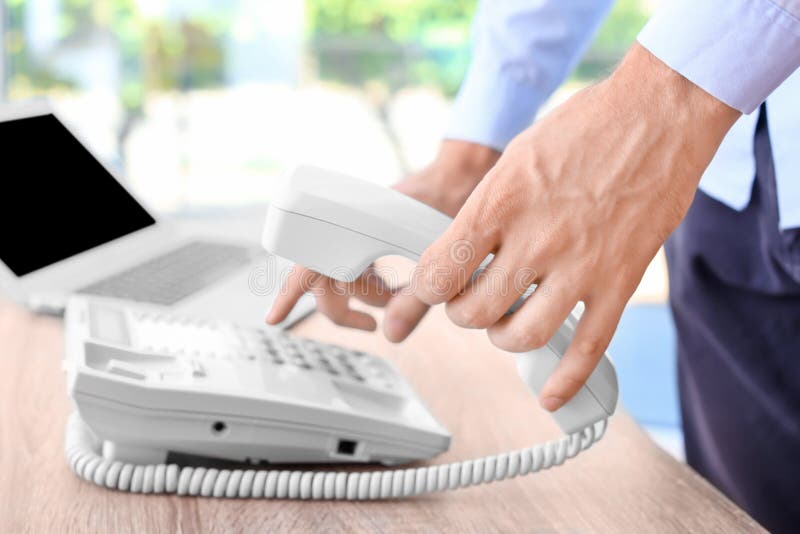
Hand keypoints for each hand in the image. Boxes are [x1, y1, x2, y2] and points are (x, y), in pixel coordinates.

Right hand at [266, 140, 500, 340]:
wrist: (456, 178)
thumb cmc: (444, 202)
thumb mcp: (432, 249)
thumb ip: (415, 295)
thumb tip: (392, 336)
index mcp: (348, 222)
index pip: (309, 264)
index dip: (288, 294)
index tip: (273, 319)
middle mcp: (341, 226)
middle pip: (326, 282)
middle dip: (346, 309)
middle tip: (371, 326)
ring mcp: (350, 232)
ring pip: (343, 279)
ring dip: (367, 296)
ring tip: (399, 298)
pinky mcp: (363, 237)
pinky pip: (357, 269)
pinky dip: (373, 285)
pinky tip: (396, 288)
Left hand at [413, 44, 739, 411]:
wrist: (659, 113)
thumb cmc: (580, 128)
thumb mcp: (513, 159)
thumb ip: (484, 213)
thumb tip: (457, 256)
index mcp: (500, 203)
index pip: (439, 274)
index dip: (428, 290)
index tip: (435, 287)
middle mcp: (536, 239)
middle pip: (474, 313)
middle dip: (464, 313)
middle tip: (473, 298)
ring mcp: (581, 264)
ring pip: (523, 336)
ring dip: (505, 337)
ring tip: (508, 321)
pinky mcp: (620, 280)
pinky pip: (588, 347)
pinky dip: (566, 380)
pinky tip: (550, 395)